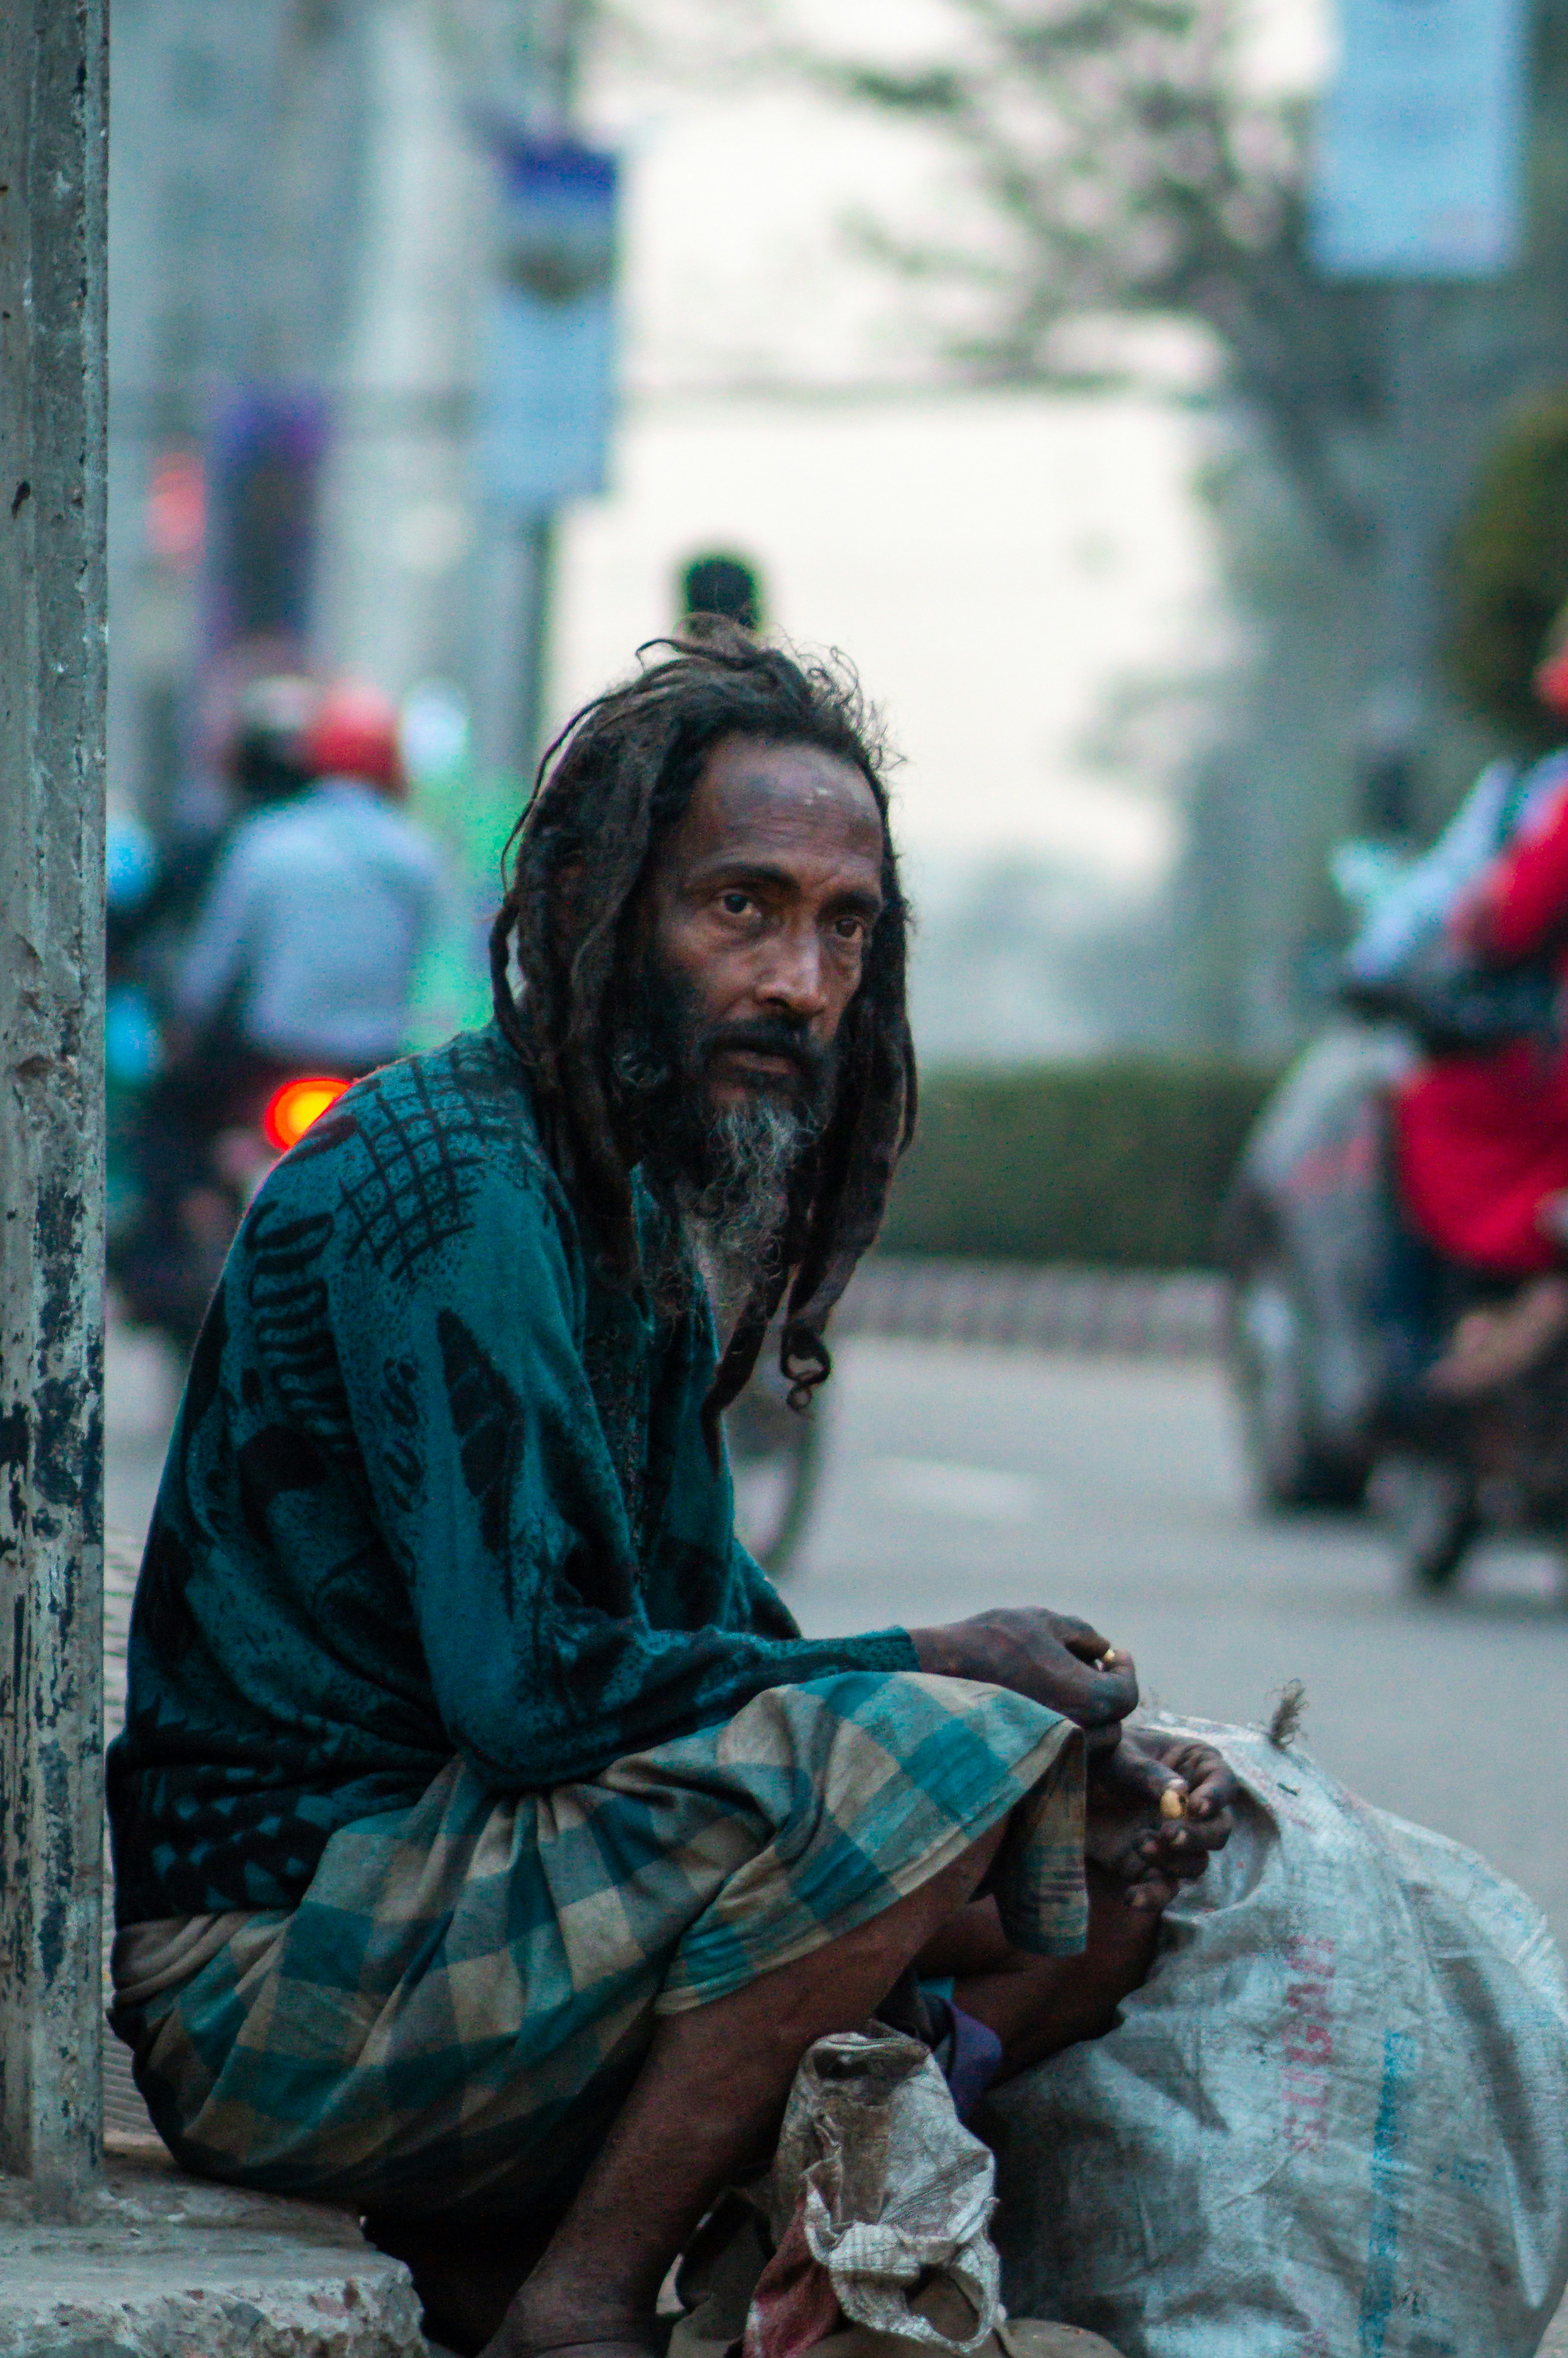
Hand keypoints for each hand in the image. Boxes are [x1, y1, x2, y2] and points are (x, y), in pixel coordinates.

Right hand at [909, 1607, 1137, 1752]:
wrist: (936, 1672)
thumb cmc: (991, 1641)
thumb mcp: (1042, 1621)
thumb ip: (1083, 1633)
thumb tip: (1103, 1650)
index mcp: (1088, 1699)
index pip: (1127, 1693)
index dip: (1125, 1670)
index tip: (1114, 1654)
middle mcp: (1077, 1735)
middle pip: (1113, 1721)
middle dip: (1106, 1693)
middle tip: (1088, 1667)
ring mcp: (1052, 1754)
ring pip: (1090, 1742)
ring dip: (1088, 1715)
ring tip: (1063, 1685)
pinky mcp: (1031, 1762)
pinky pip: (1063, 1753)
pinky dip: (1064, 1732)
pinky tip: (1045, 1704)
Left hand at [1085, 1731, 1236, 1911]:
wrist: (1065, 1784)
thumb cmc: (1100, 1756)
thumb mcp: (1119, 1757)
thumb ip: (1148, 1772)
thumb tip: (1180, 1794)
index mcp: (1195, 1767)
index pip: (1224, 1783)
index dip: (1216, 1797)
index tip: (1195, 1806)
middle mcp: (1192, 1809)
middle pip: (1219, 1830)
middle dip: (1198, 1836)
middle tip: (1169, 1834)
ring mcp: (1176, 1840)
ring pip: (1198, 1863)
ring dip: (1174, 1861)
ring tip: (1140, 1844)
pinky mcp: (1154, 1867)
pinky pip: (1165, 1888)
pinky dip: (1153, 1896)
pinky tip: (1131, 1896)